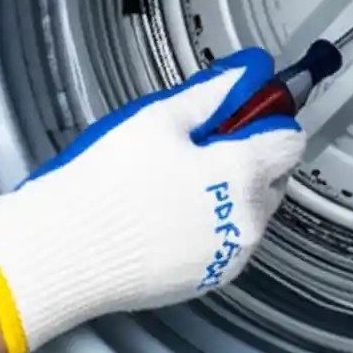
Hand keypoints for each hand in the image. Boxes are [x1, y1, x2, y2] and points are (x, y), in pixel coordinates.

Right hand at [0, 49, 304, 352]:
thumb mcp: (159, 119)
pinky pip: (227, 243)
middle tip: (200, 149)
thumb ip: (213, 93)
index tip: (244, 117)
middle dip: (248, 159)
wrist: (63, 250)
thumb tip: (247, 72)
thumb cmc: (105, 184)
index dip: (268, 122)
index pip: (289, 141)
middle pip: (273, 177)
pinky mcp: (209, 279)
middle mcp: (246, 220)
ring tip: (176, 186)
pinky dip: (211, 227)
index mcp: (242, 174)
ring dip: (230, 195)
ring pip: (251, 212)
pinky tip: (169, 216)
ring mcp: (229, 254)